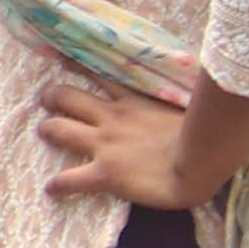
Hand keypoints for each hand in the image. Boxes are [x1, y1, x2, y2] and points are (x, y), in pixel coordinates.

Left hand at [33, 71, 218, 208]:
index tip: (64, 58)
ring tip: (43, 131)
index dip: (80, 66)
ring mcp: (104, 145)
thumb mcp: (187, 104)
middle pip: (68, 97)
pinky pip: (70, 179)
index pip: (102, 75)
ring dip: (47, 129)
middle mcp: (112, 118)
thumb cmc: (205, 133)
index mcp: (134, 101)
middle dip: (52, 96)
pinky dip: (58, 185)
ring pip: (59, 129)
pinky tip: (51, 189)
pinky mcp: (104, 173)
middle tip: (46, 98)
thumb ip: (174, 95)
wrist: (203, 161)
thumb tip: (187, 86)